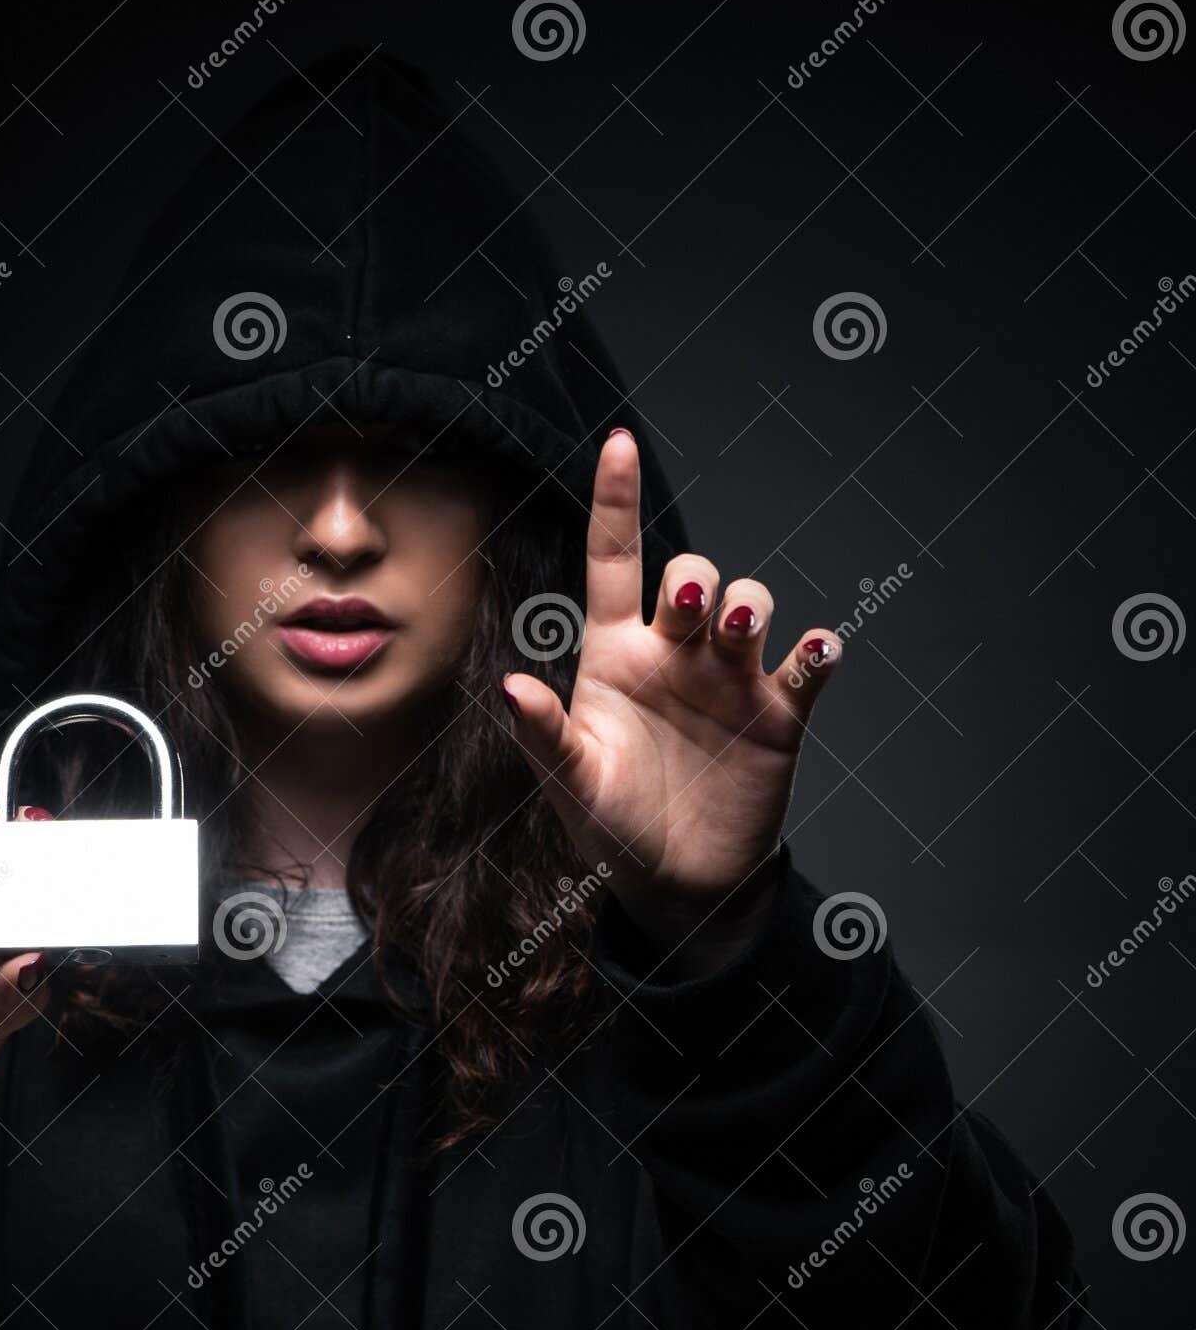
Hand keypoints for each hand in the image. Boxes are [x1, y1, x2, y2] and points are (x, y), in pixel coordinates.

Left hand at [502, 429, 839, 954]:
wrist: (678, 887)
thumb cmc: (613, 829)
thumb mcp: (572, 785)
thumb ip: (544, 735)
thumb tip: (512, 685)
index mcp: (616, 657)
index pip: (614, 561)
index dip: (616, 501)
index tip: (619, 442)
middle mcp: (675, 656)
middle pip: (691, 575)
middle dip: (694, 577)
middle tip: (690, 609)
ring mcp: (730, 682)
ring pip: (750, 603)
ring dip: (748, 605)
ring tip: (737, 633)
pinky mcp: (779, 717)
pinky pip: (808, 666)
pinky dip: (817, 651)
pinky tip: (815, 651)